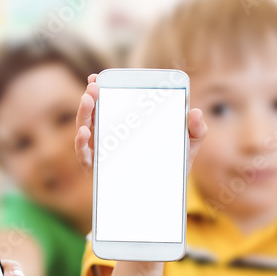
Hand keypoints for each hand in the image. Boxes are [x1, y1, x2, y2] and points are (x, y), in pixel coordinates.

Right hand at [74, 73, 208, 174]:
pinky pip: (85, 157)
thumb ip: (196, 130)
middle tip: (93, 87)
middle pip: (94, 113)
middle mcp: (111, 136)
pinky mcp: (99, 170)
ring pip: (86, 130)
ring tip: (87, 101)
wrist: (165, 198)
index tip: (97, 77)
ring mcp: (103, 153)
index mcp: (127, 126)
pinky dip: (80, 144)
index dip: (101, 89)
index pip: (111, 103)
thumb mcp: (187, 146)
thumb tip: (195, 112)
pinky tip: (84, 133)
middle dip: (90, 98)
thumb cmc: (173, 167)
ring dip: (83, 114)